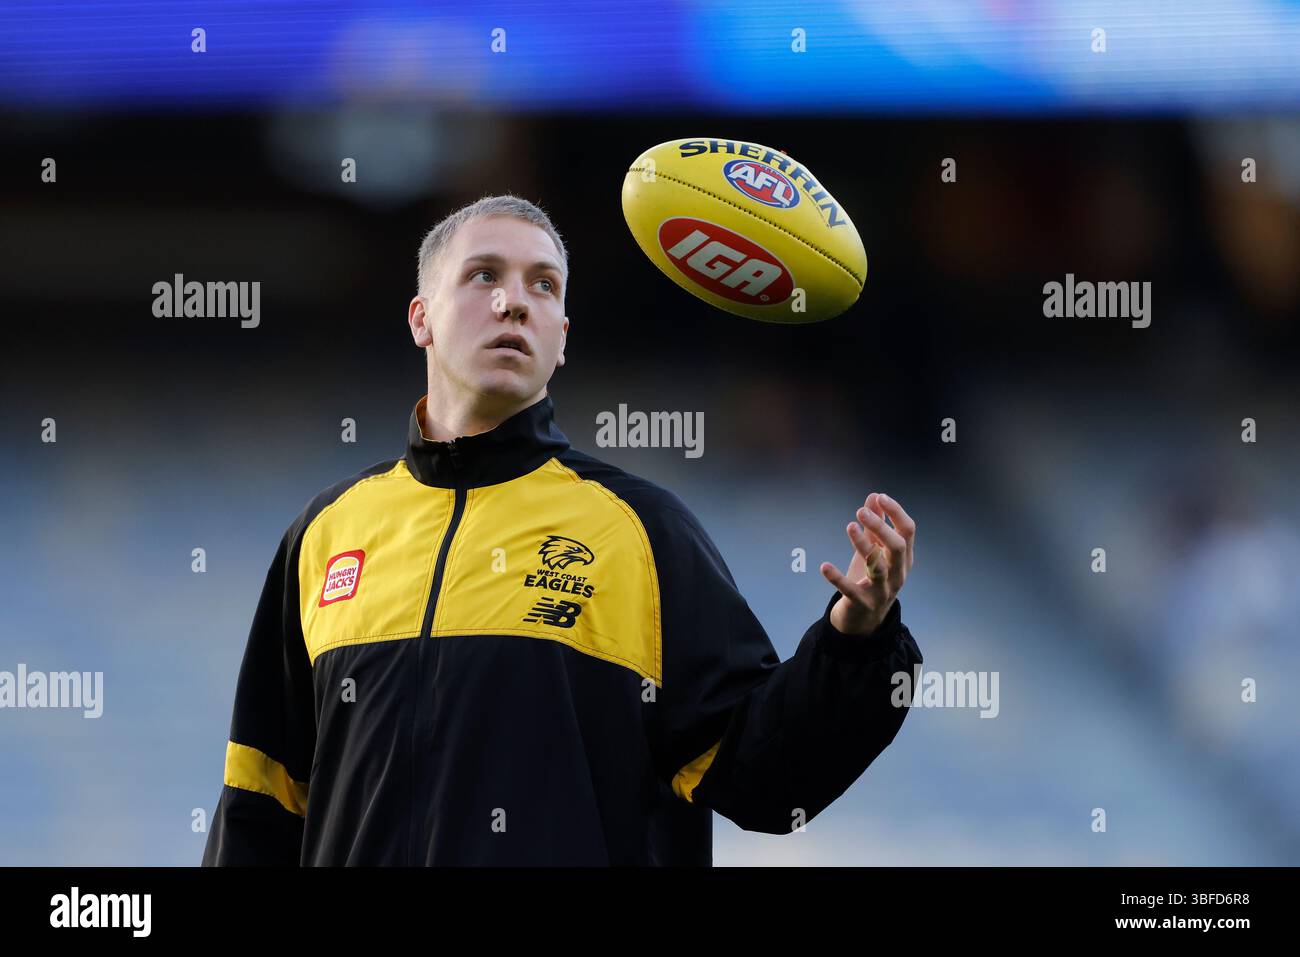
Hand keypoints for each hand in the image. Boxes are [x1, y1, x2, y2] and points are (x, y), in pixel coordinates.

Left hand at [820, 492, 914, 636]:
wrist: (863, 620)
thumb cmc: (870, 580)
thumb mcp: (874, 552)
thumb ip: (876, 526)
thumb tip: (874, 497)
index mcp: (903, 559)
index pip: (908, 531)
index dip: (896, 512)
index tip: (880, 497)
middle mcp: (897, 574)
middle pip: (897, 547)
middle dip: (880, 527)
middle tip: (860, 512)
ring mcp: (881, 591)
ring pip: (877, 567)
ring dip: (863, 545)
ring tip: (849, 527)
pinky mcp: (862, 603)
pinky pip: (851, 590)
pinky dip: (837, 578)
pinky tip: (824, 566)